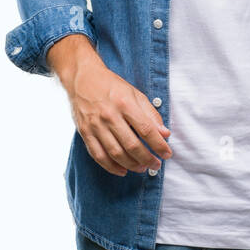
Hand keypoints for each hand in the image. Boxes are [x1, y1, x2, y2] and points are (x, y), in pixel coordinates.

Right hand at [63, 54, 172, 177]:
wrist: (82, 78)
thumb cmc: (112, 86)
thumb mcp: (135, 94)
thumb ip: (151, 114)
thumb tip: (165, 133)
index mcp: (125, 104)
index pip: (146, 130)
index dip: (158, 144)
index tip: (167, 153)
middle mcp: (109, 116)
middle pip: (131, 145)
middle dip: (147, 158)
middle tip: (156, 165)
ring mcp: (95, 126)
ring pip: (115, 153)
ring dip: (131, 164)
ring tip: (142, 168)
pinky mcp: (85, 133)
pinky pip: (98, 155)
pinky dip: (111, 166)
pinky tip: (122, 170)